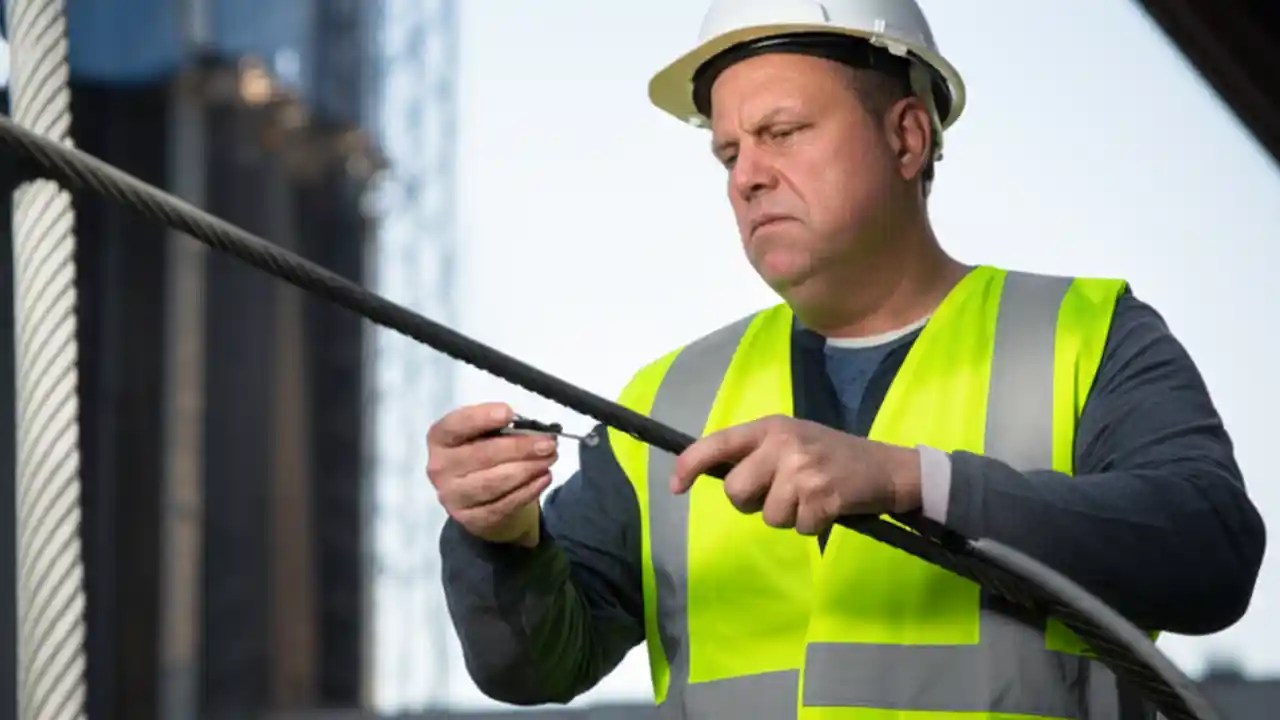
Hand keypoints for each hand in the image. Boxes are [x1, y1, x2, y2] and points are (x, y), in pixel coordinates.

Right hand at [426, 402, 556, 546]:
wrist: (478, 498)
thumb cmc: (484, 455)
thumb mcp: (485, 435)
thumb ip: (501, 428)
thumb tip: (534, 431)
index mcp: (440, 439)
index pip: (455, 425)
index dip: (481, 418)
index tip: (508, 413)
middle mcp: (440, 468)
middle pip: (482, 455)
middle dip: (520, 447)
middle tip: (548, 443)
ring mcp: (453, 497)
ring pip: (494, 482)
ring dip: (527, 469)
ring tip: (549, 459)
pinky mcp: (472, 519)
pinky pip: (504, 505)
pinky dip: (528, 490)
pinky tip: (543, 478)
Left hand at [670, 415, 920, 535]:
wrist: (886, 467)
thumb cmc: (831, 456)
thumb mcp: (791, 440)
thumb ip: (756, 453)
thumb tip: (713, 474)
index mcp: (771, 427)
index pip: (718, 443)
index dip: (690, 464)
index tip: (675, 486)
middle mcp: (782, 444)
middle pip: (736, 492)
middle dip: (752, 503)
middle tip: (780, 495)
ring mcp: (802, 470)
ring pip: (767, 515)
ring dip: (788, 516)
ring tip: (810, 498)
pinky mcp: (822, 496)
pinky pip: (797, 527)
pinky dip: (812, 526)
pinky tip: (827, 507)